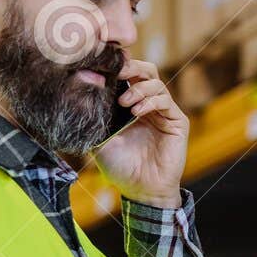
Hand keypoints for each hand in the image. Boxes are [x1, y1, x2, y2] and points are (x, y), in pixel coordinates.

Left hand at [92, 58, 187, 208]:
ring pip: (156, 83)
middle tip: (117, 74)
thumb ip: (93, 118)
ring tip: (124, 102)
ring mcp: (163, 112)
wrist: (141, 191)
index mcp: (129, 105)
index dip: (119, 66)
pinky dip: (150, 101)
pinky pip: (166, 101)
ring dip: (138, 88)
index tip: (103, 65)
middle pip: (145, 71)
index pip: (127, 76)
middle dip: (131, 67)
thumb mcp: (99, 140)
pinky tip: (137, 111)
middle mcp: (148, 104)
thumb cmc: (120, 167)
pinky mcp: (177, 121)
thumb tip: (79, 93)